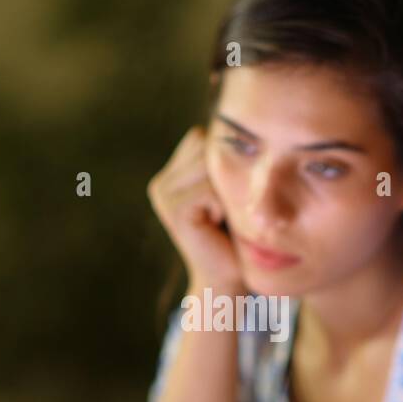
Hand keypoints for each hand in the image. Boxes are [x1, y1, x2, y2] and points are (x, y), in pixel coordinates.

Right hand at [148, 126, 241, 291]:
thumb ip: (222, 160)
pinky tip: (215, 224)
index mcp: (172, 174)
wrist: (227, 279)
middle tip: (223, 209)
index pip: (202, 137)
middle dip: (224, 174)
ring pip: (209, 165)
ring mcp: (163, 196)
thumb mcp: (229, 190)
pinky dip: (222, 205)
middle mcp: (161, 183)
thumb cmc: (235, 234)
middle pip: (205, 146)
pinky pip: (209, 189)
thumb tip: (240, 123)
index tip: (224, 197)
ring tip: (219, 216)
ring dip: (225, 190)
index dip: (224, 161)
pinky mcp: (173, 210)